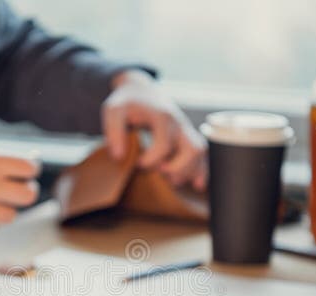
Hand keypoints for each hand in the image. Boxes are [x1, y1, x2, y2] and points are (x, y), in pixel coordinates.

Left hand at [102, 70, 206, 189]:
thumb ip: (113, 131)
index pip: (165, 144)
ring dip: (188, 171)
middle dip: (177, 168)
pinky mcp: (188, 137)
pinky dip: (201, 171)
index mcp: (162, 116)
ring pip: (199, 153)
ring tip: (170, 179)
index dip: (152, 160)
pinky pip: (202, 155)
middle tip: (159, 172)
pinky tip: (195, 185)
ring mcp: (186, 130)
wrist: (142, 91)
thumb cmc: (128, 103)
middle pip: (192, 149)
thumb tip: (119, 157)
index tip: (138, 164)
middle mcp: (179, 123)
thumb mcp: (114, 110)